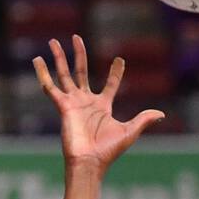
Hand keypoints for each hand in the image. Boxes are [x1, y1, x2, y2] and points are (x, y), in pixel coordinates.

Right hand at [33, 36, 164, 171]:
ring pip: (64, 74)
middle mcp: (86, 102)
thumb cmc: (108, 150)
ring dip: (59, 57)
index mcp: (103, 106)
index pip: (110, 84)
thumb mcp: (130, 132)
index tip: (120, 60)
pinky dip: (42, 74)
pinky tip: (37, 60)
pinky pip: (50, 87)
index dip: (115, 72)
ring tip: (53, 41)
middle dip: (79, 54)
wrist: (90, 161)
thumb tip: (162, 114)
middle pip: (81, 72)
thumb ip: (144, 120)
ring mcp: (73, 103)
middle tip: (76, 37)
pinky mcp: (62, 106)